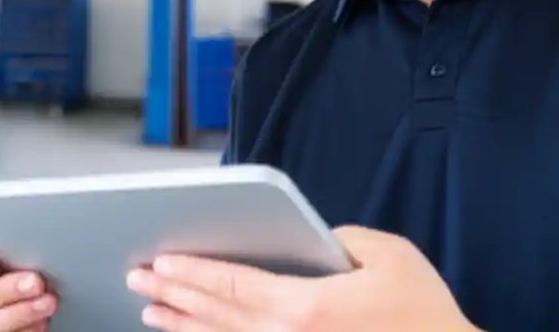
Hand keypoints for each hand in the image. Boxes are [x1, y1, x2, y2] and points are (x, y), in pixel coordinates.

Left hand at [126, 226, 478, 331]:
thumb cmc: (421, 311)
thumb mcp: (387, 254)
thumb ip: (337, 237)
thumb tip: (307, 238)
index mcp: (306, 308)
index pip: (233, 284)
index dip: (191, 273)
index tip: (159, 263)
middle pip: (217, 316)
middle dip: (173, 296)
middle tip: (137, 281)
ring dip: (184, 327)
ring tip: (151, 314)